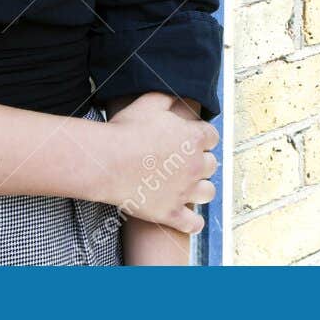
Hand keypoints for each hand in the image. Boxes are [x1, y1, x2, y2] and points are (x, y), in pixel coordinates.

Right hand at [98, 93, 218, 233]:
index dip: (203, 137)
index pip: (213, 137)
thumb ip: (168, 97)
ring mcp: (184, 191)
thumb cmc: (125, 131)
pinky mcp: (171, 213)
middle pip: (212, 164)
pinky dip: (193, 223)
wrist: (107, 162)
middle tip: (188, 163)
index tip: (195, 139)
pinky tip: (190, 220)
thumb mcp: (149, 103)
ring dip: (202, 189)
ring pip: (208, 193)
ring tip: (191, 188)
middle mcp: (195, 165)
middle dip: (201, 162)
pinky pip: (192, 224)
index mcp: (194, 137)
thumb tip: (177, 95)